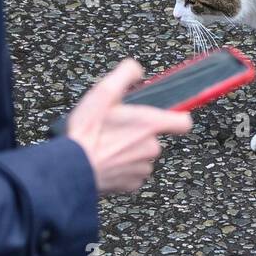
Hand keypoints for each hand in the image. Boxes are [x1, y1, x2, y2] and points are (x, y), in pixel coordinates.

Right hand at [65, 59, 192, 194]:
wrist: (71, 168)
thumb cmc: (87, 132)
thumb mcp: (103, 92)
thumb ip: (125, 74)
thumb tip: (136, 70)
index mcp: (150, 124)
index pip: (183, 122)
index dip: (175, 118)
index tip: (163, 116)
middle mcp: (151, 148)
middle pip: (154, 137)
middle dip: (137, 133)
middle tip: (113, 129)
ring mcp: (142, 168)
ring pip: (141, 155)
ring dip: (128, 150)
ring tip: (105, 145)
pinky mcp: (130, 185)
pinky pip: (132, 173)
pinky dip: (121, 167)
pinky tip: (104, 160)